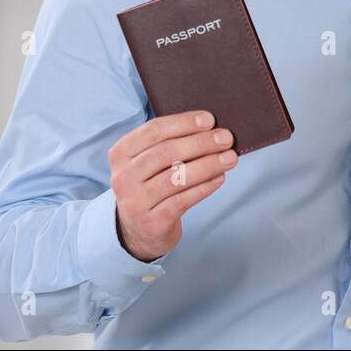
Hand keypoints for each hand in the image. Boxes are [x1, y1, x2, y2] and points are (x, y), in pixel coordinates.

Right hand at [108, 110, 236, 261]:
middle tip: (226, 138)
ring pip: (176, 178)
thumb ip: (172, 143)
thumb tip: (211, 128)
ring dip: (208, 165)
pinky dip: (204, 187)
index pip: (153, 131)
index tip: (210, 119)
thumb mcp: (150, 162)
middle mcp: (123, 177)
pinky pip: (182, 200)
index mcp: (121, 153)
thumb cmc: (153, 184)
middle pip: (166, 153)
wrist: (140, 231)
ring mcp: (135, 202)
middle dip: (201, 143)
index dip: (183, 123)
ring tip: (230, 158)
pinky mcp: (151, 222)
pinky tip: (220, 178)